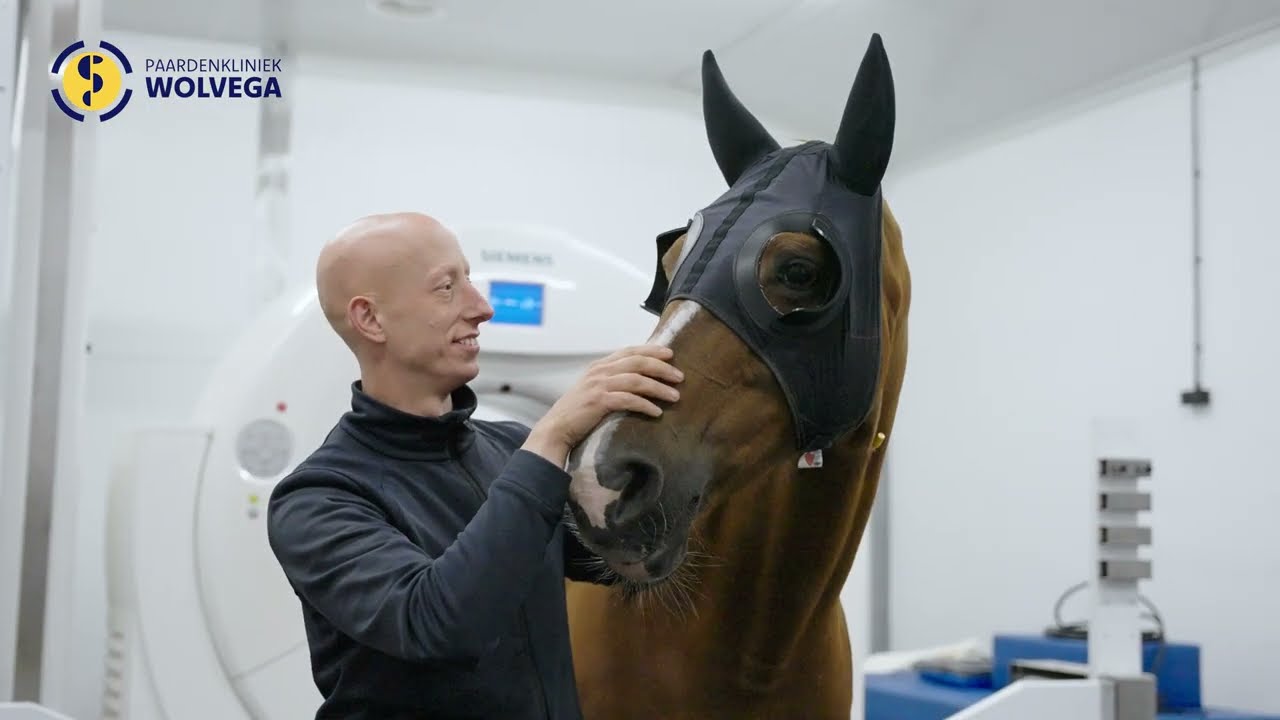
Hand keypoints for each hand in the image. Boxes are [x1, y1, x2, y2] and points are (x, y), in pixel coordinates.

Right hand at [523, 345, 682, 466]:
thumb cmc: (578, 411)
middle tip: (679, 376)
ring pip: (637, 380)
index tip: (670, 353)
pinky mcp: (599, 402)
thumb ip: (612, 379)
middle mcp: (600, 371)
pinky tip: (657, 412)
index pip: (630, 351)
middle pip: (637, 362)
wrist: (557, 428)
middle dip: (661, 368)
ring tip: (675, 396)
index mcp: (600, 365)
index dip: (651, 350)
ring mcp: (598, 385)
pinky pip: (629, 400)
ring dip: (659, 388)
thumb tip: (639, 378)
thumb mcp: (594, 388)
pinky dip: (645, 405)